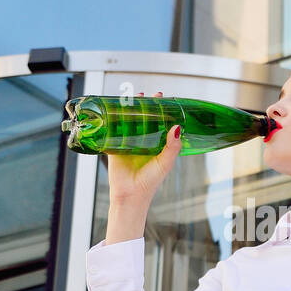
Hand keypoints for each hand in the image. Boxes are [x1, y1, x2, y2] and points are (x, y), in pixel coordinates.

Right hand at [106, 90, 182, 205]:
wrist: (130, 195)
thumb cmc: (149, 183)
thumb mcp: (165, 163)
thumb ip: (173, 147)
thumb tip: (177, 127)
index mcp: (157, 145)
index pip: (160, 124)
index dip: (161, 111)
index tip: (162, 99)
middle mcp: (143, 143)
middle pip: (144, 120)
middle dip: (145, 107)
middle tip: (147, 95)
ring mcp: (128, 144)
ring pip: (129, 122)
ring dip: (129, 110)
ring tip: (132, 98)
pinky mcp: (114, 146)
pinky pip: (114, 131)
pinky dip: (113, 120)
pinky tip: (114, 109)